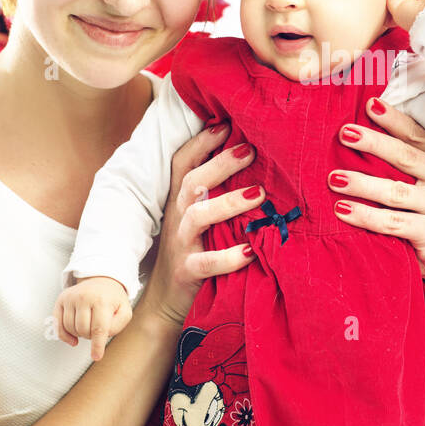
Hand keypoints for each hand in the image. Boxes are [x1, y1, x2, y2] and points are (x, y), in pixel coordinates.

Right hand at [53, 276, 131, 361]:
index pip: (98, 328)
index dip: (97, 345)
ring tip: (88, 326)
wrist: (101, 280)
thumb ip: (117, 325)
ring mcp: (71, 298)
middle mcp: (84, 297)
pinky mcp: (61, 300)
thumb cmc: (113, 298)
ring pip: (70, 328)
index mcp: (101, 300)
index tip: (96, 356)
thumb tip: (100, 337)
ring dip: (79, 334)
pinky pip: (58, 324)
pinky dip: (64, 335)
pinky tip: (73, 339)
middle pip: (83, 330)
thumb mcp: (124, 310)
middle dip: (91, 336)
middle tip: (97, 329)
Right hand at [138, 124, 261, 330]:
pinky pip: (206, 263)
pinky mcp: (186, 272)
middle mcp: (177, 217)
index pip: (183, 163)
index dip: (201, 142)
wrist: (166, 301)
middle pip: (192, 182)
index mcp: (180, 201)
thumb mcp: (199, 218)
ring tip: (259, 194)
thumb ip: (215, 192)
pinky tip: (251, 251)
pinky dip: (228, 257)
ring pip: (197, 217)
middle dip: (220, 163)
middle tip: (250, 149)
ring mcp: (180, 244)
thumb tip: (253, 160)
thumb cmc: (192, 250)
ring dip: (228, 203)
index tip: (226, 124)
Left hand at [328, 98, 424, 332]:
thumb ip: (408, 160)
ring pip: (395, 191)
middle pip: (406, 156)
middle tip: (344, 133)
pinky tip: (342, 209)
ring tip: (333, 178)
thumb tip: (362, 132)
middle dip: (373, 143)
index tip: (370, 104)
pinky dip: (365, 215)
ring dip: (361, 183)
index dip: (394, 118)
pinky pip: (393, 222)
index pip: (418, 134)